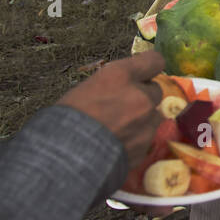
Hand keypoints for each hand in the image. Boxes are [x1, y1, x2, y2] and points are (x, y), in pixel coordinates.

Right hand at [58, 51, 164, 169]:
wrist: (64, 158)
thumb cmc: (66, 119)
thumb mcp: (88, 88)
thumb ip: (114, 85)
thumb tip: (125, 88)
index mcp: (121, 76)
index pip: (154, 61)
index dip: (150, 66)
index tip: (145, 72)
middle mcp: (140, 96)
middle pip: (155, 91)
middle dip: (143, 97)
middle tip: (122, 107)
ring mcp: (146, 122)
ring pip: (154, 116)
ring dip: (142, 120)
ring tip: (119, 129)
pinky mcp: (145, 146)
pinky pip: (146, 139)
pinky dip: (136, 141)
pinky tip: (116, 146)